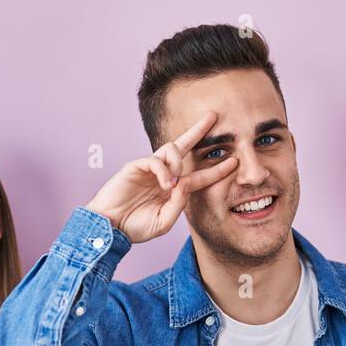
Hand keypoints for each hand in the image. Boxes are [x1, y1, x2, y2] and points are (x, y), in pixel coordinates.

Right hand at [84, 111, 238, 243]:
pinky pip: (155, 160)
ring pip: (171, 149)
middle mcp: (164, 174)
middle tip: (213, 117)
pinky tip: (165, 183)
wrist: (111, 228)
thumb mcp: (163, 222)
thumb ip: (178, 204)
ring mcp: (150, 169)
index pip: (198, 175)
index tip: (234, 162)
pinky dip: (163, 170)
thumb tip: (185, 183)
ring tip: (173, 182)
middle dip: (199, 130)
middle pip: (185, 146)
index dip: (216, 170)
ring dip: (178, 162)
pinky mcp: (135, 166)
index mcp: (173, 189)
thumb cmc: (135, 227)